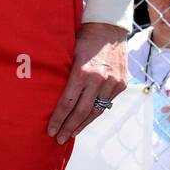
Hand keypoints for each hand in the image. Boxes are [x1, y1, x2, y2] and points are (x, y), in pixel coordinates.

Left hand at [47, 21, 128, 144]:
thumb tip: (49, 96)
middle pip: (81, 112)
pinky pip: (106, 103)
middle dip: (68, 128)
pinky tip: (86, 119)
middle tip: (58, 139)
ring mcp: (112, 83)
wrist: (109, 29)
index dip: (58, 119)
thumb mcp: (69, 54)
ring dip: (82, 124)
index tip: (50, 130)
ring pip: (95, 111)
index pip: (67, 103)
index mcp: (82, 72)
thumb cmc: (83, 40)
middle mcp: (98, 80)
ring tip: (71, 133)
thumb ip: (63, 75)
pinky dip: (95, 113)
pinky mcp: (121, 84)